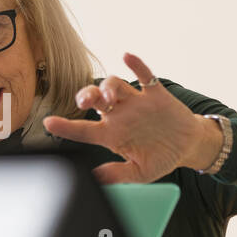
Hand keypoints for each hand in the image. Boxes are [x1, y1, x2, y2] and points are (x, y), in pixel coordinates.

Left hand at [41, 52, 222, 182]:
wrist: (188, 147)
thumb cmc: (161, 158)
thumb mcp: (140, 173)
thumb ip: (118, 175)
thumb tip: (95, 179)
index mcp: (112, 135)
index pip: (83, 129)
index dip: (65, 126)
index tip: (48, 122)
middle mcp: (120, 115)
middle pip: (95, 98)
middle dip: (87, 96)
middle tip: (84, 102)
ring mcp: (136, 103)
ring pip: (115, 85)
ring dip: (110, 86)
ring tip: (110, 96)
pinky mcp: (156, 94)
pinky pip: (145, 75)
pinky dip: (137, 65)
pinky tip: (128, 57)